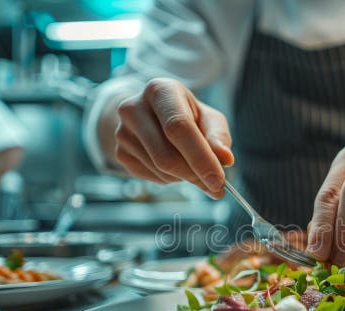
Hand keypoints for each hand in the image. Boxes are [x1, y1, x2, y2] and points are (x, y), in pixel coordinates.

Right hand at [114, 78, 233, 197]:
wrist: (156, 116)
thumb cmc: (189, 116)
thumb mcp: (209, 119)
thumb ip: (219, 137)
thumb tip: (225, 158)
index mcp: (160, 90)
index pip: (179, 127)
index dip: (200, 157)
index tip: (219, 181)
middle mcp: (134, 108)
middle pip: (167, 155)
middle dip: (195, 175)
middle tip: (216, 186)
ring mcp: (122, 132)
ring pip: (160, 170)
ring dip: (184, 177)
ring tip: (191, 163)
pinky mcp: (120, 153)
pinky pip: (151, 178)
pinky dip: (170, 179)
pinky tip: (174, 165)